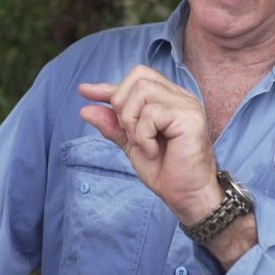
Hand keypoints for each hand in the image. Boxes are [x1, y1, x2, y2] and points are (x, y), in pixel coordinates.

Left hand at [78, 65, 222, 223]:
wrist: (186, 196)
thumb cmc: (166, 171)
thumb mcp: (131, 144)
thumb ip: (113, 125)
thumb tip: (85, 108)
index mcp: (169, 99)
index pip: (137, 78)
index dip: (109, 86)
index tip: (84, 92)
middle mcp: (180, 96)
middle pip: (139, 78)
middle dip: (123, 107)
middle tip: (132, 136)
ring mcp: (186, 105)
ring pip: (143, 91)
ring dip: (132, 121)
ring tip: (144, 144)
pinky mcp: (189, 117)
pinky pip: (152, 113)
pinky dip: (143, 135)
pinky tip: (153, 151)